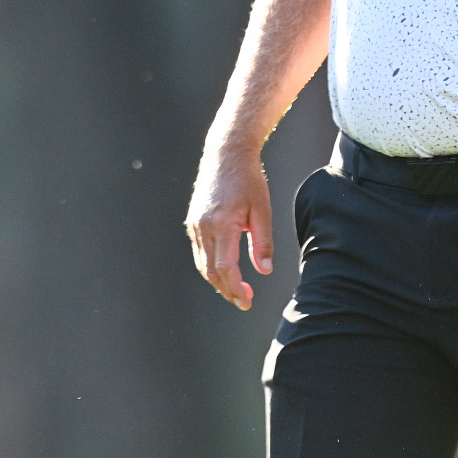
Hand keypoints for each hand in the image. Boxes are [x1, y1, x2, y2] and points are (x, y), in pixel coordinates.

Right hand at [185, 146, 273, 310]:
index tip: (247, 300)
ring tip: (236, 290)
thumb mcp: (262, 209)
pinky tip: (226, 270)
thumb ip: (262, 242)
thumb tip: (264, 271)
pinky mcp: (193, 221)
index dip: (236, 288)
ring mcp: (195, 224)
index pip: (225, 267)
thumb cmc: (249, 180)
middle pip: (211, 271)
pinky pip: (200, 251)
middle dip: (227, 290)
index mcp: (222, 224)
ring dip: (218, 281)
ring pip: (203, 264)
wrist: (226, 155)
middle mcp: (203, 226)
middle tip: (244, 302)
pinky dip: (211, 265)